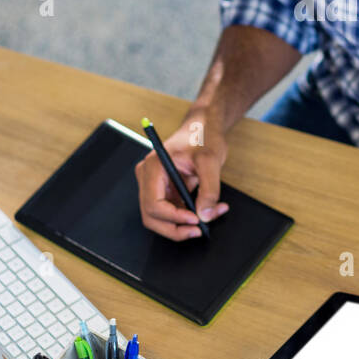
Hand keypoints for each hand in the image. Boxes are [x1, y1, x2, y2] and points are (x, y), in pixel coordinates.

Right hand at [133, 110, 229, 239]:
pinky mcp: (165, 191)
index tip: (195, 220)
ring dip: (184, 224)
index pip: (153, 204)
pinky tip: (209, 210)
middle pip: (152, 216)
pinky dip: (188, 216)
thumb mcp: (210, 161)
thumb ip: (209, 189)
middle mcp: (148, 177)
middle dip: (175, 227)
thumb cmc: (202, 136)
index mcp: (153, 167)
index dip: (173, 217)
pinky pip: (172, 212)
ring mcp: (155, 186)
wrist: (203, 128)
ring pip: (161, 218)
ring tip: (210, 216)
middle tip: (199, 230)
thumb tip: (204, 214)